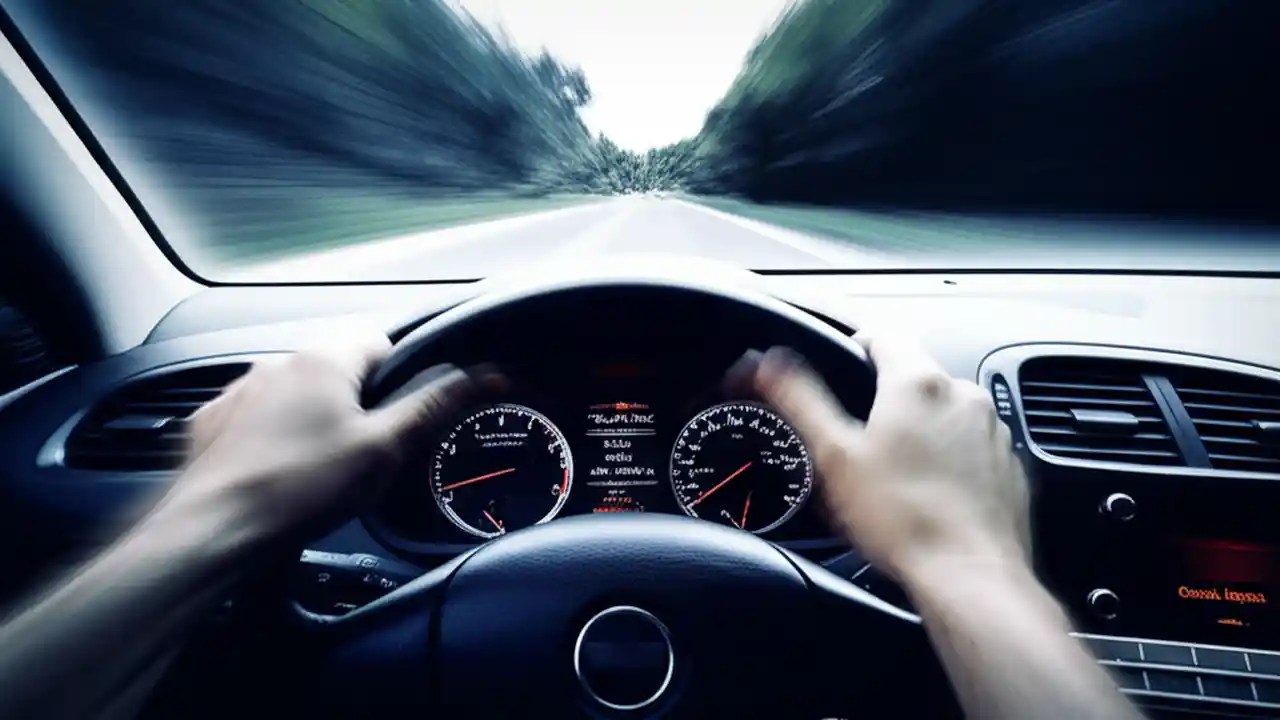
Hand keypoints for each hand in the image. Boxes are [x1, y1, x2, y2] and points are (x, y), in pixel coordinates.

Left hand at [162, 334, 493, 541]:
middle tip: (366, 455)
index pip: (383, 344)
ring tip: (319, 472)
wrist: (216, 528)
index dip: (402, 381)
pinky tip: (277, 475)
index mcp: (324, 358)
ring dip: (313, 420)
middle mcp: (278, 361)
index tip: (402, 422)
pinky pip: (256, 419)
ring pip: (295, 395)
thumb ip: (436, 406)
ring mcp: (238, 391)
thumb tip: (489, 373)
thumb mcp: (385, 449)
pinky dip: (272, 438)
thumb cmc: (305, 486)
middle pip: (338, 372)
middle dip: (356, 405)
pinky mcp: (211, 423)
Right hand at [746, 339, 1029, 584]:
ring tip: (893, 472)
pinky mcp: (1009, 464)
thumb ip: (799, 400)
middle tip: (857, 438)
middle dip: (885, 398)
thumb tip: (768, 361)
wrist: (969, 576)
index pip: (883, 336)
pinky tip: (928, 493)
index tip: (840, 368)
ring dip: (920, 428)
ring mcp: (993, 430)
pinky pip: (972, 446)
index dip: (855, 347)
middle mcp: (964, 394)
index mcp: (917, 382)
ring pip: (945, 412)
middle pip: (914, 375)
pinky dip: (950, 459)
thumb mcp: (833, 456)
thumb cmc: (901, 518)